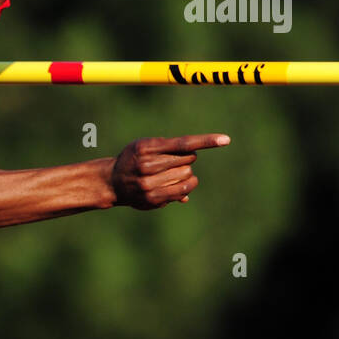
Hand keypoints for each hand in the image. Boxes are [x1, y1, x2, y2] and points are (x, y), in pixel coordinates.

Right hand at [110, 133, 229, 209]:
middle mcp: (147, 165)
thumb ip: (169, 149)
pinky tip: (184, 184)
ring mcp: (149, 183)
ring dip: (187, 173)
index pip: (182, 143)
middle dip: (187, 159)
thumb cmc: (134, 158)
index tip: (226, 140)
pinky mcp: (152, 198)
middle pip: (189, 160)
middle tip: (175, 161)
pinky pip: (183, 191)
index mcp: (146, 147)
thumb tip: (191, 159)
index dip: (206, 141)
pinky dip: (188, 186)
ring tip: (175, 173)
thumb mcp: (146, 147)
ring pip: (187, 175)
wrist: (112, 181)